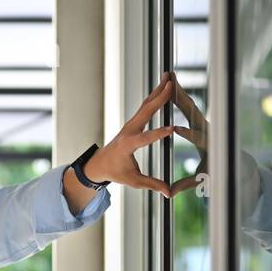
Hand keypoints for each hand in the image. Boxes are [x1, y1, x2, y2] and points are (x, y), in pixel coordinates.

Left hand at [82, 74, 176, 196]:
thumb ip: (151, 184)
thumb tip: (168, 193)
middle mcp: (129, 130)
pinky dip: (155, 95)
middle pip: (146, 111)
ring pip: (146, 104)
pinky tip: (164, 86)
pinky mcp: (133, 122)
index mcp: (128, 145)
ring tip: (169, 77)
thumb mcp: (133, 181)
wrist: (99, 163)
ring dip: (158, 90)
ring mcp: (131, 124)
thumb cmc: (115, 172)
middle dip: (159, 98)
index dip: (158, 134)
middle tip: (171, 84)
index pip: (145, 138)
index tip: (172, 129)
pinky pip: (145, 106)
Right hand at [168, 70, 209, 195]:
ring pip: (189, 103)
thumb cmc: (215, 171)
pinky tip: (170, 81)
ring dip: (178, 89)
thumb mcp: (201, 180)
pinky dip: (178, 92)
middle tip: (172, 88)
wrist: (229, 160)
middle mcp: (206, 129)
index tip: (176, 129)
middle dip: (182, 100)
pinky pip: (187, 103)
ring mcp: (202, 121)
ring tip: (169, 76)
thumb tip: (170, 193)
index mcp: (208, 144)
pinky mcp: (198, 118)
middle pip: (193, 113)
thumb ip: (185, 185)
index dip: (188, 133)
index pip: (197, 138)